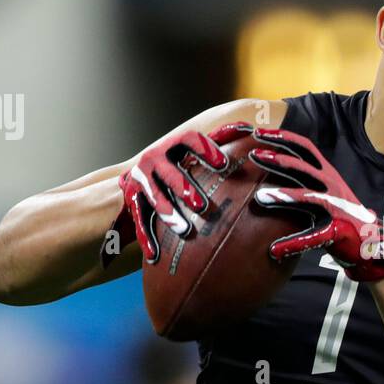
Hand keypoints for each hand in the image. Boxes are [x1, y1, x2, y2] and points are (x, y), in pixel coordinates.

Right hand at [102, 122, 251, 265]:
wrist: (139, 174)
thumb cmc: (179, 162)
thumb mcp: (194, 150)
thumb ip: (220, 139)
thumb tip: (250, 128)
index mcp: (175, 145)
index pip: (189, 139)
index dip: (206, 149)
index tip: (223, 163)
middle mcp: (155, 159)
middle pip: (169, 172)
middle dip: (185, 188)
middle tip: (202, 206)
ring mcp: (141, 179)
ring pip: (153, 195)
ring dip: (167, 212)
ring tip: (183, 230)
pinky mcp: (132, 200)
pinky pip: (139, 219)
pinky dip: (146, 237)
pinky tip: (154, 254)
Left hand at [247, 128, 383, 281]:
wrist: (373, 240)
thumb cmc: (340, 214)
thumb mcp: (322, 190)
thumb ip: (301, 179)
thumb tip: (270, 169)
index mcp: (327, 173)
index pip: (304, 147)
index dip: (283, 137)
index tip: (259, 132)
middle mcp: (332, 185)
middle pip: (303, 165)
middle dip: (279, 157)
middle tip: (254, 153)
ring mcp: (337, 207)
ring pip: (309, 196)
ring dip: (285, 195)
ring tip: (260, 197)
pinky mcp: (338, 231)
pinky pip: (315, 237)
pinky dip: (295, 244)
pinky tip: (276, 250)